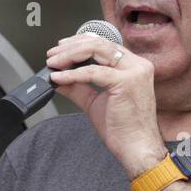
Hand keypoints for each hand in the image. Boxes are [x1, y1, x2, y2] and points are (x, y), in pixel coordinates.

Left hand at [45, 34, 166, 178]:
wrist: (137, 148)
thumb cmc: (123, 129)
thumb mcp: (95, 102)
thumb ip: (78, 87)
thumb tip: (59, 78)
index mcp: (134, 66)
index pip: (104, 44)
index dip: (80, 43)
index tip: (62, 48)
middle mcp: (137, 65)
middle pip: (99, 43)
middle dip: (71, 47)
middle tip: (52, 55)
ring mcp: (134, 72)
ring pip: (96, 50)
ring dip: (69, 55)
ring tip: (53, 63)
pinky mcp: (126, 83)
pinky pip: (93, 72)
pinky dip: (72, 74)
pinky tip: (59, 78)